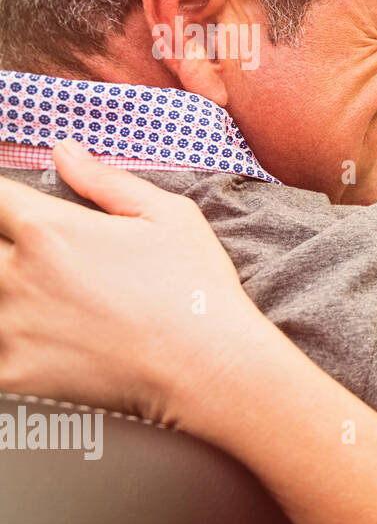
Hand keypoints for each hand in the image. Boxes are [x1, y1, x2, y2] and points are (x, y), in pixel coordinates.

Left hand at [0, 140, 274, 426]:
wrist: (208, 369)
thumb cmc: (196, 293)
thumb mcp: (169, 217)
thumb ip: (106, 181)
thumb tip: (64, 151)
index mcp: (49, 229)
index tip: (11, 210)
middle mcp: (19, 274)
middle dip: (2, 244)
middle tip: (35, 257)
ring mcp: (10, 326)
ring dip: (4, 291)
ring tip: (40, 295)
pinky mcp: (12, 372)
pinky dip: (6, 340)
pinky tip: (37, 336)